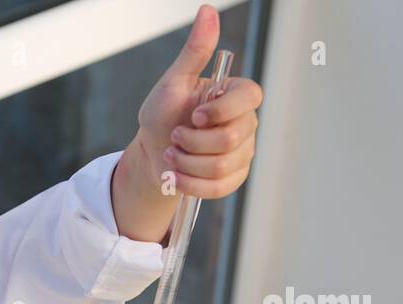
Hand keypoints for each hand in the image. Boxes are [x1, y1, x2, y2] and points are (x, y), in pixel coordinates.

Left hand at [112, 3, 262, 240]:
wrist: (152, 153)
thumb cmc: (163, 114)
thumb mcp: (173, 82)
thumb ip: (194, 51)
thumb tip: (208, 10)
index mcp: (236, 95)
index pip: (250, 97)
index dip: (221, 111)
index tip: (193, 116)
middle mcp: (246, 123)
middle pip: (231, 139)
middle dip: (193, 143)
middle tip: (176, 137)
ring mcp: (243, 153)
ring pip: (222, 166)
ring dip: (187, 164)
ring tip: (172, 155)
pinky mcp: (233, 178)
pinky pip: (219, 187)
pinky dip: (191, 184)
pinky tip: (177, 175)